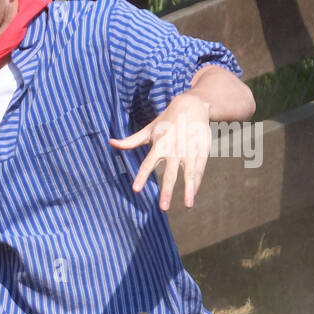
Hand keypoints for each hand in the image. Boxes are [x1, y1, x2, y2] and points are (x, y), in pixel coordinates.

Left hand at [110, 92, 212, 210]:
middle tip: (163, 208)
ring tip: (188, 206)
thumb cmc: (166, 120)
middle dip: (167, 191)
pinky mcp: (202, 151)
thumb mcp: (149, 129)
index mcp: (160, 144)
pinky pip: (199, 170)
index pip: (148, 163)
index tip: (136, 190)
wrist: (192, 105)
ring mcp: (190, 151)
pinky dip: (196, 182)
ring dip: (188, 190)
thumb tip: (111, 143)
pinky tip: (193, 195)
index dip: (142, 176)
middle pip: (170, 173)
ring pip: (189, 173)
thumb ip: (131, 141)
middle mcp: (175, 149)